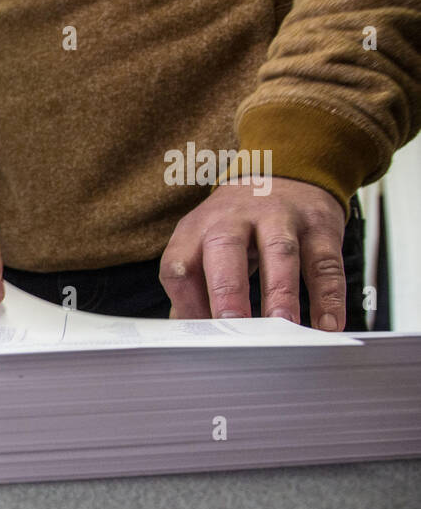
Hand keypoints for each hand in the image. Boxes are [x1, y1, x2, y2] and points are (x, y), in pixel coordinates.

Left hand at [160, 177, 346, 329]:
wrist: (284, 173)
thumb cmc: (238, 224)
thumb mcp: (204, 245)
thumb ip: (194, 289)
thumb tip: (188, 333)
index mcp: (198, 228)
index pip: (180, 265)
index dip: (187, 303)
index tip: (204, 335)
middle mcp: (235, 218)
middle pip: (225, 249)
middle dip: (227, 290)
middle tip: (234, 325)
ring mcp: (280, 218)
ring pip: (280, 252)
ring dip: (281, 292)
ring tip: (282, 326)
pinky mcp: (319, 225)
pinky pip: (325, 263)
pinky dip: (328, 297)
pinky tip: (327, 325)